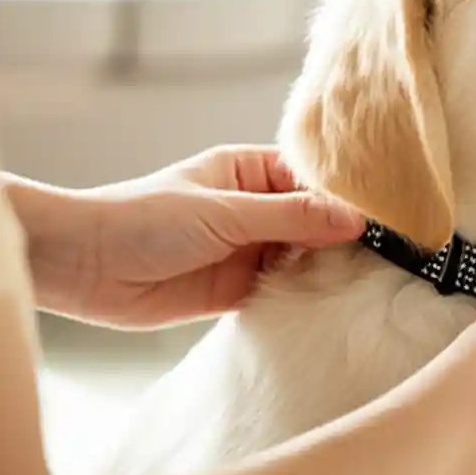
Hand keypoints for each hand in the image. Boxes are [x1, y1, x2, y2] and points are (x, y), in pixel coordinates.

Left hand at [9, 145, 363, 327]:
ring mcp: (247, 250)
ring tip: (371, 279)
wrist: (84, 267)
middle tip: (390, 253)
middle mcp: (253, 209)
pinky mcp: (237, 290)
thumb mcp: (226, 212)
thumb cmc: (143, 219)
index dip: (347, 196)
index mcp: (248, 172)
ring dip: (327, 269)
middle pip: (314, 221)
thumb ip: (292, 217)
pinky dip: (305, 297)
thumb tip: (355, 219)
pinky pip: (284, 291)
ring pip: (303, 258)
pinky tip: (333, 302)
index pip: (312, 181)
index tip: (387, 214)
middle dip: (344, 236)